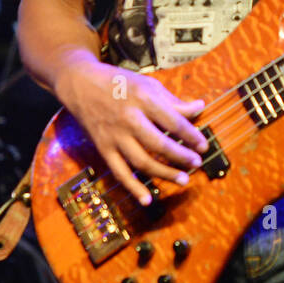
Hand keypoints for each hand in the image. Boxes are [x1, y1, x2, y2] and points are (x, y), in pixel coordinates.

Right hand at [59, 60, 208, 205]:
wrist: (80, 83)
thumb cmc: (119, 82)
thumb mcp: (148, 84)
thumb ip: (174, 101)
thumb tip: (200, 107)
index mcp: (143, 98)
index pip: (173, 121)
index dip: (191, 135)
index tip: (203, 145)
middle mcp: (129, 118)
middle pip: (158, 143)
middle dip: (180, 156)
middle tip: (197, 163)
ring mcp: (115, 135)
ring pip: (141, 161)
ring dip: (164, 173)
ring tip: (183, 180)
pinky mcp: (103, 148)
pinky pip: (119, 172)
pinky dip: (133, 188)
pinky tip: (148, 200)